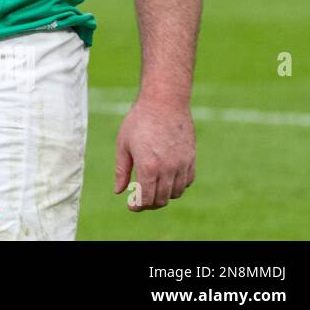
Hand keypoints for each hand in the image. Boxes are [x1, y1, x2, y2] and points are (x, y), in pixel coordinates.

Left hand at [114, 95, 195, 210]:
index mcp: (148, 167)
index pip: (146, 198)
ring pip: (175, 193)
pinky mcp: (191, 159)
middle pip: (161, 199)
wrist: (164, 102)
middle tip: (139, 200)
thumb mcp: (123, 144)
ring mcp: (182, 164)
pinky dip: (177, 186)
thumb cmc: (139, 121)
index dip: (138, 206)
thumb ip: (121, 170)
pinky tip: (167, 180)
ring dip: (163, 195)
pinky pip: (187, 182)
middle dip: (149, 204)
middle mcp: (168, 169)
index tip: (131, 206)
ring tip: (152, 188)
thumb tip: (118, 191)